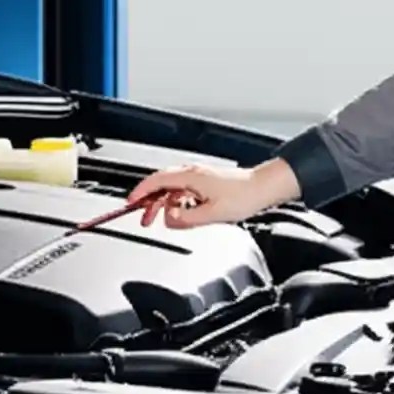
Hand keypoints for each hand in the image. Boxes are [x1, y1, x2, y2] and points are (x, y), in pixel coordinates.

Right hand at [127, 158, 300, 228]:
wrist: (263, 188)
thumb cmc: (243, 196)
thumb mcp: (212, 213)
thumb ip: (187, 218)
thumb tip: (169, 220)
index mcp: (190, 177)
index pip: (156, 181)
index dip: (141, 192)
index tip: (130, 203)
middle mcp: (192, 174)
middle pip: (161, 185)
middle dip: (150, 202)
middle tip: (144, 218)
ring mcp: (199, 177)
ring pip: (173, 189)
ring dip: (165, 204)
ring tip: (163, 220)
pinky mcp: (205, 183)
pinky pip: (184, 192)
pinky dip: (178, 203)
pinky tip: (182, 214)